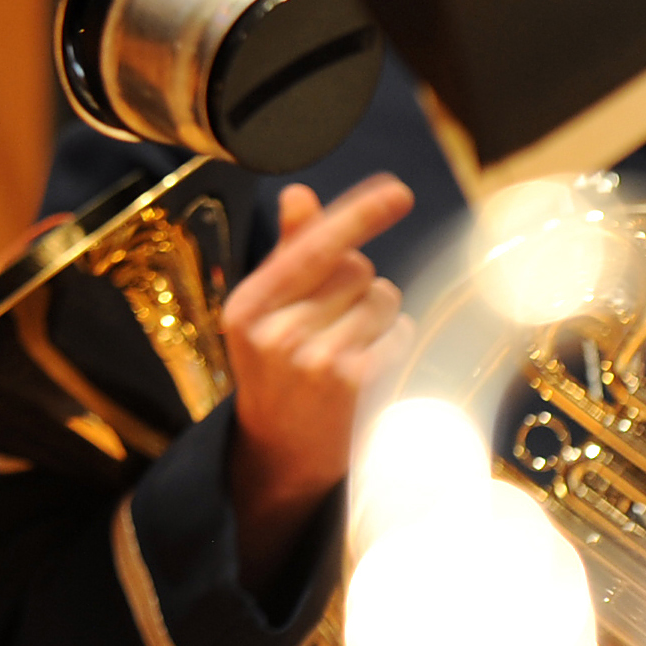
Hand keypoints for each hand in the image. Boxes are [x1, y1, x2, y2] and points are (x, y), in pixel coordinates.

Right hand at [221, 175, 415, 587]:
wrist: (280, 454)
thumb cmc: (277, 368)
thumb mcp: (266, 312)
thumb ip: (288, 252)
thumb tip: (300, 194)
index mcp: (247, 305)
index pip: (311, 246)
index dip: (358, 215)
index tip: (398, 190)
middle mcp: (275, 332)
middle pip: (356, 268)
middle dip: (357, 285)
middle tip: (331, 324)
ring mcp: (314, 361)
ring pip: (383, 298)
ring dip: (378, 316)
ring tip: (347, 348)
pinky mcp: (352, 385)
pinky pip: (398, 332)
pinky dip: (392, 342)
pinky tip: (366, 369)